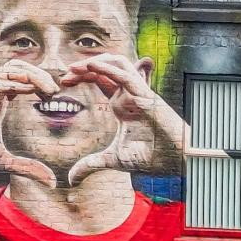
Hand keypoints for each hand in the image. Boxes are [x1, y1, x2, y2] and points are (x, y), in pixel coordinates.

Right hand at [0, 59, 59, 188]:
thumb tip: (51, 181)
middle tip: (54, 91)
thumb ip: (26, 167)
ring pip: (7, 70)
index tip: (53, 97)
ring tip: (45, 87)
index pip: (23, 80)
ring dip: (28, 75)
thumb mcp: (1, 161)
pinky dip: (9, 84)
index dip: (41, 83)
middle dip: (39, 74)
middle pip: (18, 68)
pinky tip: (24, 90)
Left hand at [61, 54, 186, 184]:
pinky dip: (108, 68)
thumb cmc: (152, 156)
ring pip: (117, 63)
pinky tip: (91, 66)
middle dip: (84, 67)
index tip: (63, 83)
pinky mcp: (146, 95)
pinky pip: (125, 75)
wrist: (177, 161)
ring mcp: (138, 93)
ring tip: (75, 67)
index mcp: (122, 105)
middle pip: (105, 68)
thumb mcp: (113, 160)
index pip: (100, 80)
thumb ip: (91, 165)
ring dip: (95, 62)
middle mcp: (129, 94)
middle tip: (65, 75)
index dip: (82, 77)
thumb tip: (71, 178)